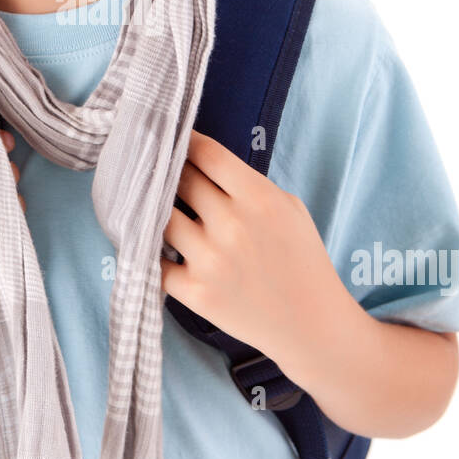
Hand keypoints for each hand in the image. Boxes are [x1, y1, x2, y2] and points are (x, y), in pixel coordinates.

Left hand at [161, 129, 345, 365]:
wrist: (310, 323)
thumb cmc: (301, 259)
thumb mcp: (289, 208)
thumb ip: (248, 184)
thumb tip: (200, 161)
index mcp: (258, 198)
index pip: (206, 154)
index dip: (184, 140)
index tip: (170, 135)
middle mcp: (231, 225)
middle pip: (179, 180)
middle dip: (167, 171)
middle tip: (155, 166)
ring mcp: (210, 261)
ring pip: (160, 218)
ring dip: (155, 209)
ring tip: (148, 204)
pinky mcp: (195, 292)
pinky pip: (154, 260)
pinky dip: (150, 251)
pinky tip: (150, 242)